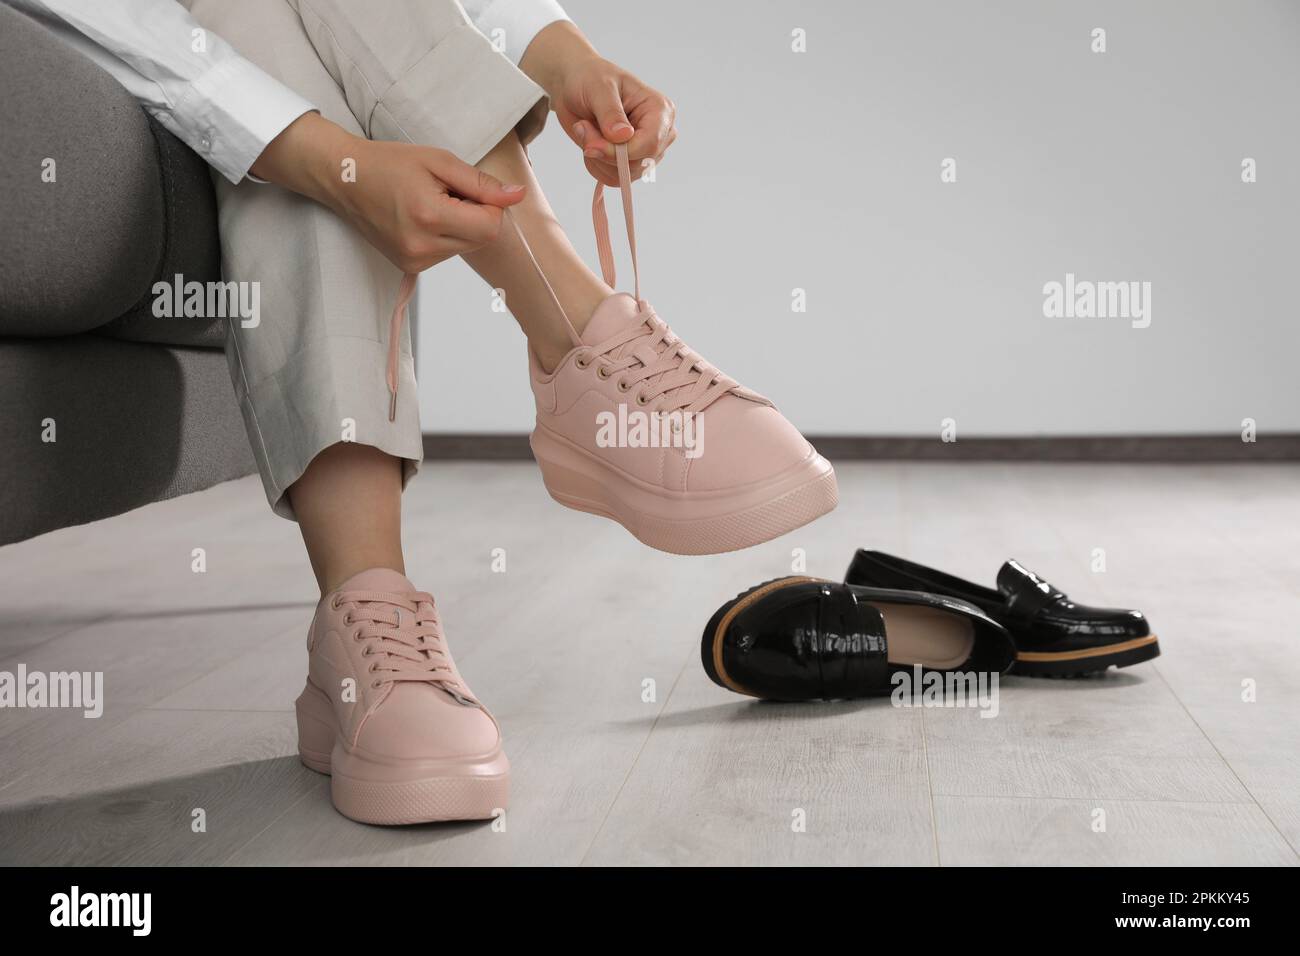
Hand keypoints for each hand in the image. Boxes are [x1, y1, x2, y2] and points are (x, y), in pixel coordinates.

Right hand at [250, 112, 525, 272]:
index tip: (468, 187)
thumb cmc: (390, 163)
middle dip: (476, 215)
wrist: (345, 179)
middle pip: (482, 239)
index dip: (490, 205)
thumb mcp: (439, 161)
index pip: (491, 226)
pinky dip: (445, 235)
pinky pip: (448, 253)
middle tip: (447, 192)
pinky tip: (422, 218)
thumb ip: (481, 183)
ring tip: (430, 203)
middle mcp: (422, 247)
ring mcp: (414, 262)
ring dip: (461, 226)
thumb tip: (517, 196)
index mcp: (430, 217)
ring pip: (467, 247)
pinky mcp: (410, 267)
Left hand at [521, 21, 676, 185]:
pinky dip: (595, 165)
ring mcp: (645, 150)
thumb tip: (624, 135)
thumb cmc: (590, 78)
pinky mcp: (630, 163)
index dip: (621, 151)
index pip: (651, 144)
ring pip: (624, 175)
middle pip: (639, 164)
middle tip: (584, 128)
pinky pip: (613, 179)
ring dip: (597, 158)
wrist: (574, 86)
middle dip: (605, 152)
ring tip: (587, 130)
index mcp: (660, 110)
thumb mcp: (598, 88)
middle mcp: (659, 133)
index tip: (592, 144)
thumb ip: (610, 112)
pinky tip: (591, 143)